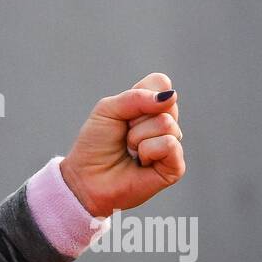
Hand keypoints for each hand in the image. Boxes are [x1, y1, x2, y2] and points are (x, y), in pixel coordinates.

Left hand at [59, 73, 184, 216]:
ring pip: (166, 124)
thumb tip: (171, 96)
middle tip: (125, 134)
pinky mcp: (175, 166)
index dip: (139, 94)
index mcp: (150, 106)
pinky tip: (141, 162)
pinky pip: (169, 144)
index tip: (123, 113)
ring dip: (138, 137)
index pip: (160, 82)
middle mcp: (164, 123)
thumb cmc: (96, 143)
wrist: (87, 178)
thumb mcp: (108, 109)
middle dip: (136, 117)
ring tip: (130, 150)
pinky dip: (148, 151)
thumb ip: (136, 97)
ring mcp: (171, 144)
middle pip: (166, 102)